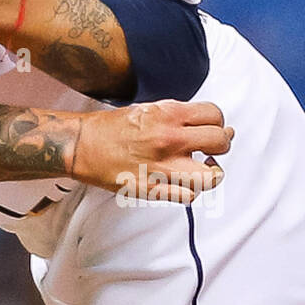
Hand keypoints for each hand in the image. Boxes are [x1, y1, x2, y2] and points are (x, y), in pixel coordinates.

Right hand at [72, 99, 231, 203]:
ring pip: (211, 176)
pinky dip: (191, 190)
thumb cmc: (111, 127)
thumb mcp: (149, 109)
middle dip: (221, 144)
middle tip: (213, 147)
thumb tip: (209, 124)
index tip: (213, 127)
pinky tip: (185, 183)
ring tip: (206, 169)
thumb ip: (179, 116)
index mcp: (168, 115)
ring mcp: (163, 167)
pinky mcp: (153, 189)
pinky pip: (189, 195)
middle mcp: (170, 139)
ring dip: (213, 172)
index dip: (218, 121)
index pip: (215, 115)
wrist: (82, 145)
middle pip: (220, 142)